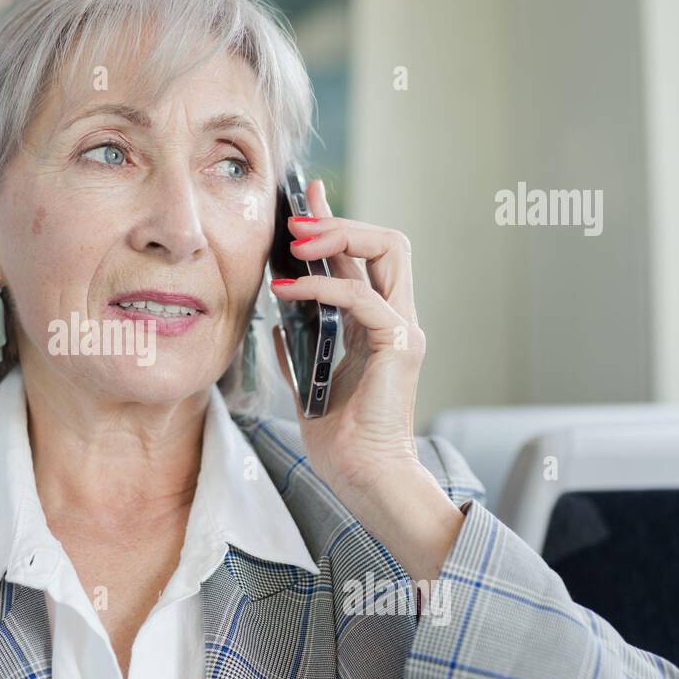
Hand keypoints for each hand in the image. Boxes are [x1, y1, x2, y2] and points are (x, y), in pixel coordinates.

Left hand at [269, 179, 462, 581]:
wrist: (364, 478)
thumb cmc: (341, 440)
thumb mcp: (308, 382)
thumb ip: (298, 350)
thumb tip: (275, 321)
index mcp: (377, 325)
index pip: (364, 257)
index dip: (336, 223)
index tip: (305, 199)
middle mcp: (397, 319)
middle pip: (386, 241)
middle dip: (340, 221)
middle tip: (295, 221)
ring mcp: (402, 330)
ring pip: (388, 252)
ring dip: (338, 238)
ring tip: (293, 244)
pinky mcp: (398, 346)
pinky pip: (362, 298)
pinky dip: (323, 288)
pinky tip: (286, 292)